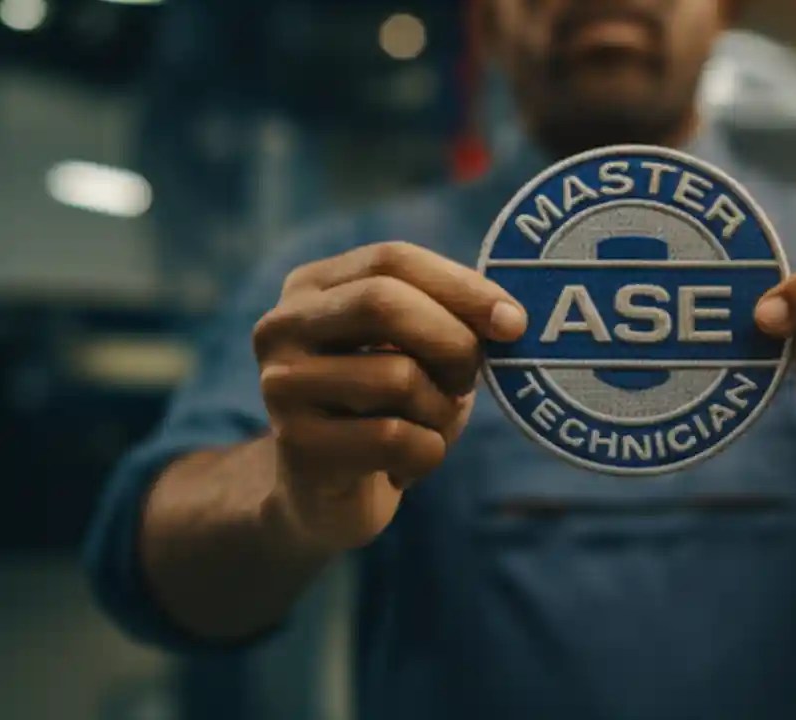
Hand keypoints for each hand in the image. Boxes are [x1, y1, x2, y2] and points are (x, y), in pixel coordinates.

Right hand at [252, 241, 526, 551]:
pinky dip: (426, 454)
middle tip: (467, 382)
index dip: (461, 286)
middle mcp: (282, 327)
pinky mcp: (296, 445)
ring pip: (397, 376)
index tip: (514, 322)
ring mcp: (281, 386)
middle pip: (384, 303)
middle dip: (452, 343)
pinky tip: (403, 466)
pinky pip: (395, 437)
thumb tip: (509, 318)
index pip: (392, 259)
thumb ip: (450, 321)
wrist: (324, 499)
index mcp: (313, 287)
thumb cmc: (386, 412)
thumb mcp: (417, 355)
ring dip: (440, 411)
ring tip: (427, 430)